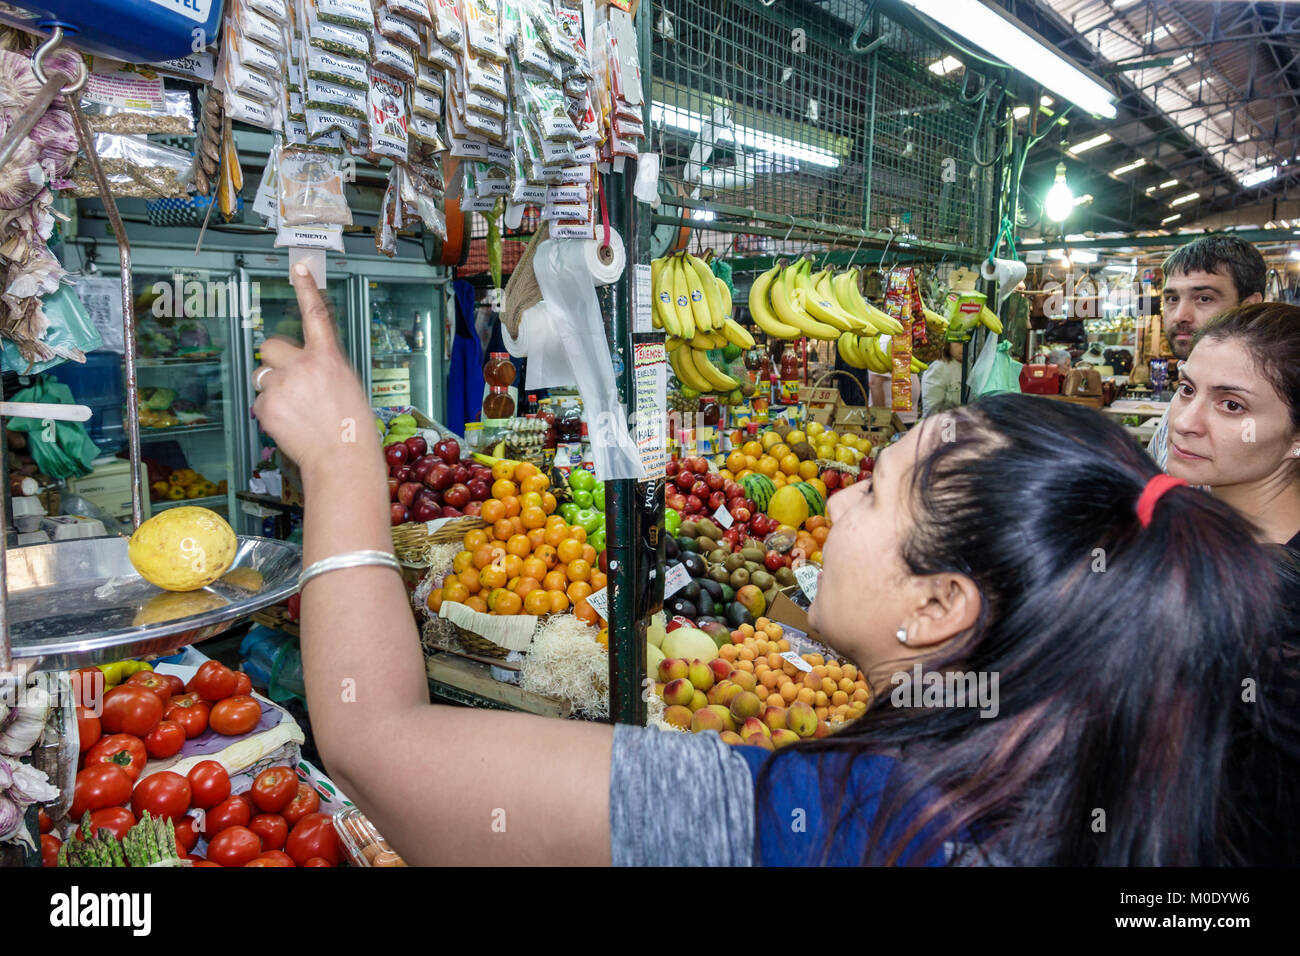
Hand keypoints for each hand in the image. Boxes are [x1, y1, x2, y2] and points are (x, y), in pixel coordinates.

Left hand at [252, 264, 377, 482]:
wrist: (342, 459)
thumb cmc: (352, 429)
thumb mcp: (347, 388)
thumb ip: (324, 370)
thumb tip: (303, 370)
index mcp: (328, 359)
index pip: (316, 314)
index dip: (306, 289)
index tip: (298, 270)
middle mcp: (303, 366)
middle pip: (270, 347)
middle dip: (273, 362)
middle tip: (289, 383)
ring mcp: (282, 385)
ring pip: (263, 379)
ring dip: (274, 392)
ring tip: (297, 413)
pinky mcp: (267, 406)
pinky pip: (260, 404)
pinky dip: (271, 415)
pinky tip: (291, 426)